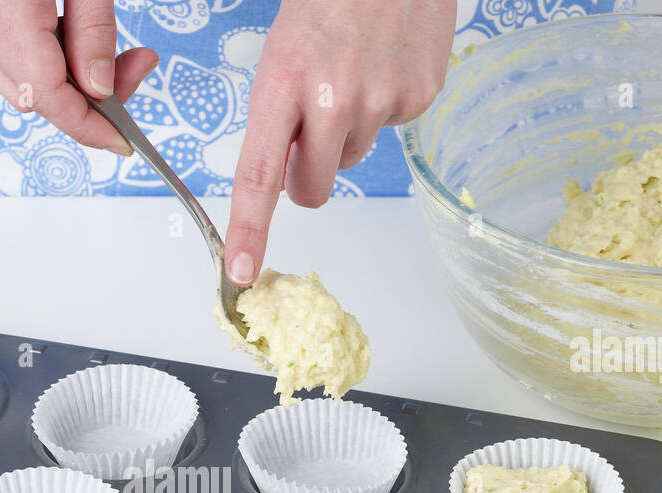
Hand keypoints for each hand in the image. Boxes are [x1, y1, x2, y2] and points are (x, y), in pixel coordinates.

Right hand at [0, 0, 158, 155]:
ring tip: (105, 49)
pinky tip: (68, 39)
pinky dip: (44, 65)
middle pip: (35, 99)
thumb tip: (101, 90)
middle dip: (88, 100)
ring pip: (20, 89)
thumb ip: (94, 31)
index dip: (88, 127)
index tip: (123, 141)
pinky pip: (7, 66)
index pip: (47, 96)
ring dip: (67, 83)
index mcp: (3, 6)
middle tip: (135, 67)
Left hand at [224, 0, 455, 283]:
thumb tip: (282, 176)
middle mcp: (334, 99)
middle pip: (311, 190)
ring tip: (351, 73)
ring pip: (351, 160)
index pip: (259, 175)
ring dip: (345, 133)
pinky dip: (382, 107)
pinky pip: (389, 131)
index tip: (241, 271)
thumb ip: (278, 117)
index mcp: (284, 84)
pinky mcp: (420, 98)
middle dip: (304, 176)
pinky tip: (381, 64)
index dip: (248, 229)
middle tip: (309, 125)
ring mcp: (382, 102)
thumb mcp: (283, 52)